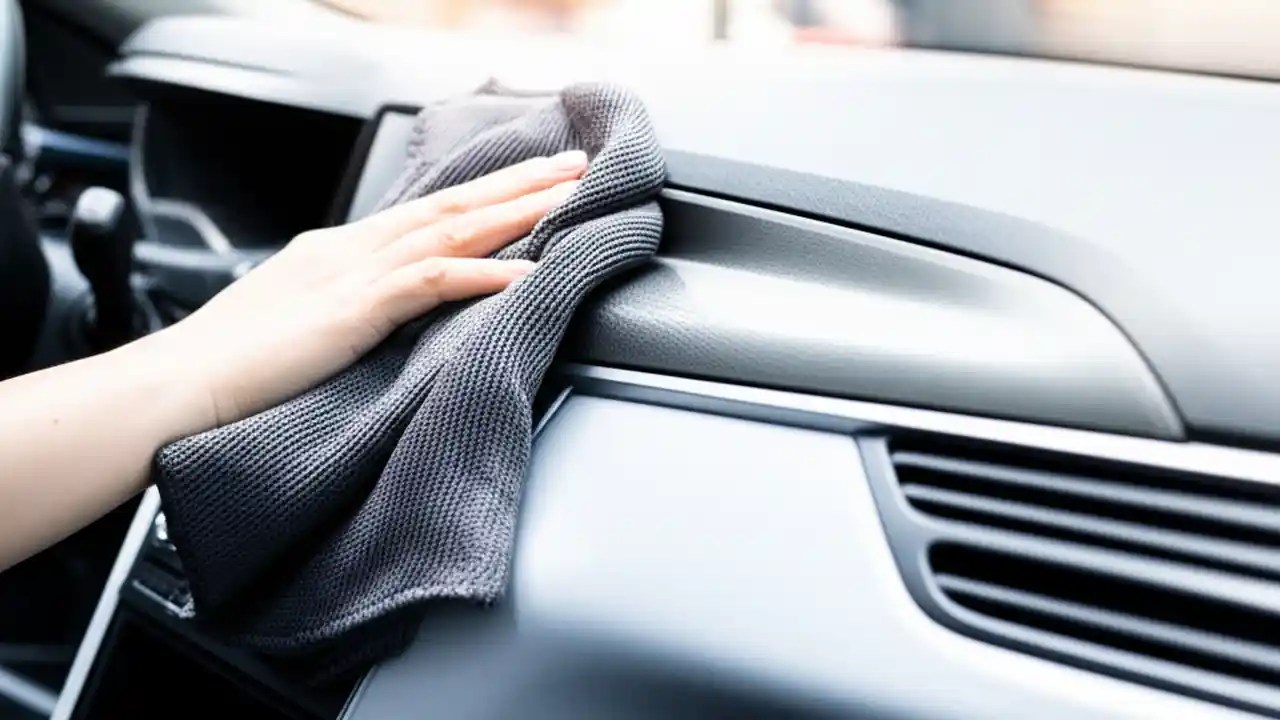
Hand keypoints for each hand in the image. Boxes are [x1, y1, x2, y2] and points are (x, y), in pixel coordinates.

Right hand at [146, 149, 586, 435]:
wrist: (178, 385)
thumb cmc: (233, 366)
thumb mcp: (302, 320)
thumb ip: (350, 306)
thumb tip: (391, 310)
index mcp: (340, 251)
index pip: (428, 210)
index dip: (486, 193)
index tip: (535, 182)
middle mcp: (351, 250)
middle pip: (451, 206)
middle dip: (518, 185)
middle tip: (575, 168)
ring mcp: (351, 276)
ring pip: (449, 231)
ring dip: (514, 214)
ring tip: (568, 201)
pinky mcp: (349, 312)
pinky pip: (426, 284)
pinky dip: (477, 276)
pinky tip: (522, 274)